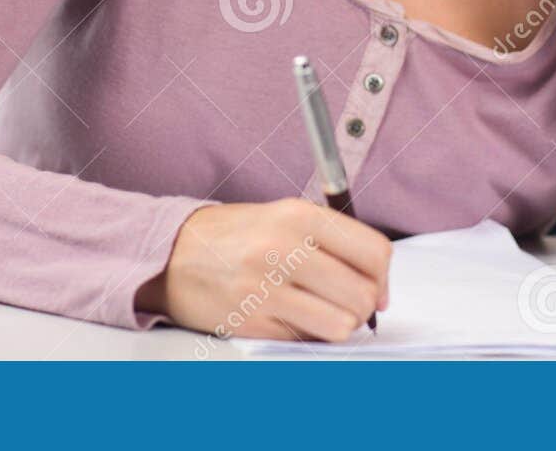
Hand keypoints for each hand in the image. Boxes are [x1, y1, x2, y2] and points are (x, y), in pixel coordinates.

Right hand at [138, 198, 390, 341]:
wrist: (171, 254)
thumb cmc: (236, 236)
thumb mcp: (284, 217)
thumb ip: (331, 242)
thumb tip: (377, 282)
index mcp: (299, 216)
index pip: (373, 252)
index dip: (384, 278)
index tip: (378, 289)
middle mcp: (284, 248)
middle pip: (361, 293)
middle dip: (365, 307)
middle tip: (351, 306)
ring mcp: (266, 287)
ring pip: (340, 324)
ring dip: (339, 326)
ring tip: (323, 314)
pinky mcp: (252, 321)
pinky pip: (305, 339)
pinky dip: (307, 334)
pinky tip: (291, 318)